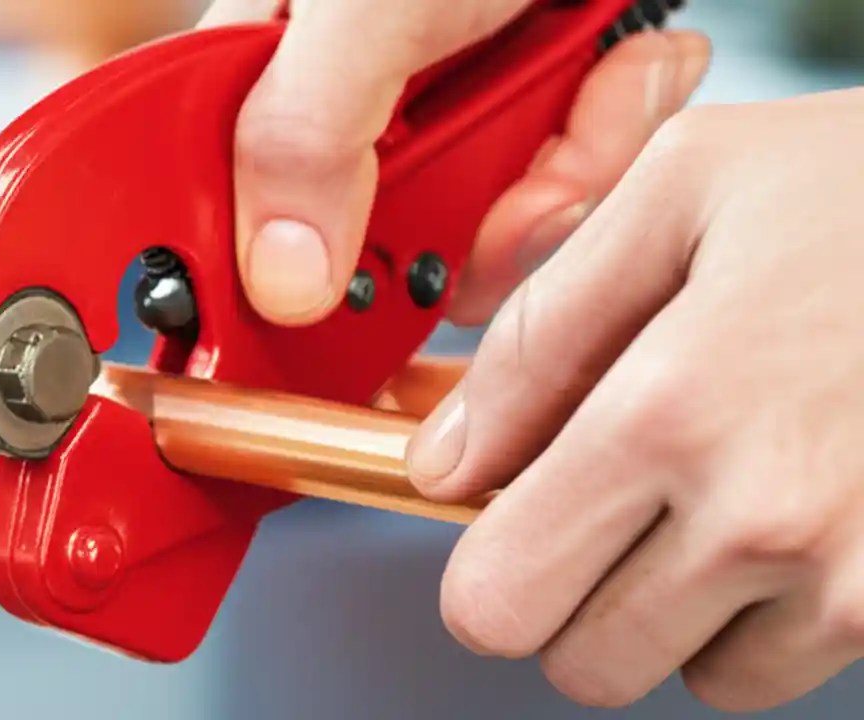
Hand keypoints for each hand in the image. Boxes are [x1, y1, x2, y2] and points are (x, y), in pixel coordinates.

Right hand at [197, 0, 709, 325]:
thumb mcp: (362, 3)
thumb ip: (302, 131)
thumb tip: (279, 280)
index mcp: (253, 72)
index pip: (208, 210)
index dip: (235, 292)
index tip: (275, 344)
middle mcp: (337, 111)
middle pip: (356, 255)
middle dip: (447, 240)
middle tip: (495, 202)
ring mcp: (431, 124)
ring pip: (470, 240)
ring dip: (547, 185)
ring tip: (580, 108)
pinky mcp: (516, 128)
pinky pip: (554, 198)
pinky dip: (603, 146)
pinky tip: (617, 78)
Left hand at [406, 88, 863, 710]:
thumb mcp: (676, 193)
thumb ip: (537, 335)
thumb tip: (445, 460)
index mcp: (670, 410)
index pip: (498, 600)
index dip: (487, 568)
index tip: (509, 524)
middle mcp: (761, 520)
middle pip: (582, 661)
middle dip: (574, 591)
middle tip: (615, 499)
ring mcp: (852, 582)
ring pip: (687, 673)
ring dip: (676, 604)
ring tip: (722, 485)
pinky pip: (782, 671)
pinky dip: (766, 614)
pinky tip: (788, 514)